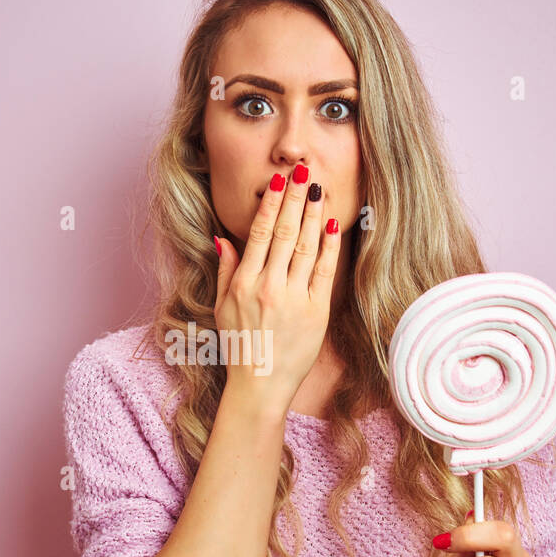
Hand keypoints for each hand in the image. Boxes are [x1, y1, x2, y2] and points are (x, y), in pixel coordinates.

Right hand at [213, 165, 341, 414]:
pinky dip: (329, 246)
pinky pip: (325, 271)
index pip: (261, 233)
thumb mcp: (222, 307)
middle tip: (303, 171)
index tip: (279, 181)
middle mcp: (269, 287)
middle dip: (295, 198)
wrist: (260, 385)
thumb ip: (226, 269)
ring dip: (314, 214)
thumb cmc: (240, 347)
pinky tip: (332, 224)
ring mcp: (294, 299)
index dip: (271, 203)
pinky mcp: (316, 312)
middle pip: (286, 232)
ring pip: (307, 246)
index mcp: (245, 284)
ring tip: (318, 189)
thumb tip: (223, 237)